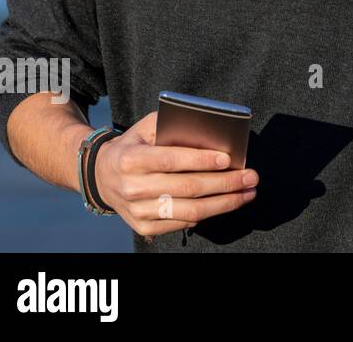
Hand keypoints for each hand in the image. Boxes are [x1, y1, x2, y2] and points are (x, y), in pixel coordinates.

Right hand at [93, 111, 257, 238]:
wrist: (101, 176)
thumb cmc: (134, 146)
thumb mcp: (147, 127)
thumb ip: (174, 125)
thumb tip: (212, 131)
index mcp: (131, 159)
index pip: (171, 160)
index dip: (201, 161)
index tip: (229, 159)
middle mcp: (132, 187)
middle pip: (187, 187)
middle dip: (225, 183)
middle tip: (251, 177)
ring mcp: (137, 211)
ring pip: (189, 210)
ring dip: (224, 203)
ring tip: (247, 193)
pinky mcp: (143, 227)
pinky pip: (182, 222)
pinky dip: (207, 214)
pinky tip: (225, 204)